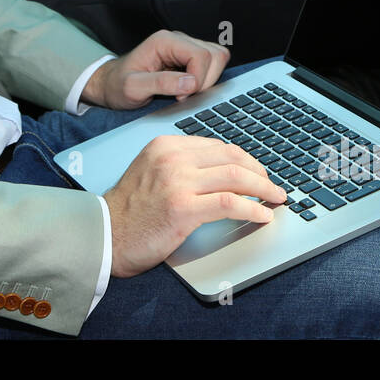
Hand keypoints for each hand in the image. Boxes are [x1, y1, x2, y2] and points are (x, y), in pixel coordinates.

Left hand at [81, 29, 229, 110]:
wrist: (110, 85)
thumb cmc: (118, 85)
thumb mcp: (133, 88)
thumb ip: (161, 84)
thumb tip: (190, 83)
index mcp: (164, 41)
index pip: (201, 55)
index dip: (198, 79)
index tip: (182, 96)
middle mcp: (177, 40)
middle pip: (215, 55)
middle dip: (206, 80)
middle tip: (184, 95)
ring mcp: (185, 48)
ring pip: (218, 58)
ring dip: (208, 79)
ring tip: (186, 92)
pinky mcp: (189, 59)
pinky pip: (213, 65)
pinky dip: (207, 79)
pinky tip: (189, 89)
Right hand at [102, 134, 285, 277]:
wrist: (104, 234)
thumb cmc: (129, 211)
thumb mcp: (151, 172)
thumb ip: (182, 166)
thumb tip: (222, 172)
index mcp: (166, 146)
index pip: (218, 146)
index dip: (245, 160)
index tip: (258, 173)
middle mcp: (172, 157)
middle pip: (231, 157)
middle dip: (259, 172)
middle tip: (272, 187)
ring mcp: (177, 181)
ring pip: (236, 176)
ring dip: (263, 189)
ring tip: (275, 200)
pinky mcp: (183, 207)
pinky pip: (229, 203)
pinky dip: (252, 208)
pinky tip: (262, 215)